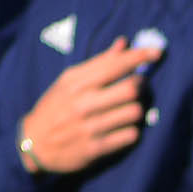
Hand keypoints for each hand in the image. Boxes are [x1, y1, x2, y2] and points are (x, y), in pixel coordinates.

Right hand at [19, 37, 159, 175]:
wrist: (34, 143)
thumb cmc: (55, 107)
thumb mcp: (69, 81)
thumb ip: (98, 63)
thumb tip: (124, 43)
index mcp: (76, 82)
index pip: (115, 64)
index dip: (140, 56)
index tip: (158, 52)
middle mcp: (83, 102)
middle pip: (131, 88)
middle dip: (142, 85)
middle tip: (139, 86)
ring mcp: (90, 126)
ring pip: (134, 112)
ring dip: (138, 109)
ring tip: (129, 109)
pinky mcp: (96, 148)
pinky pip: (130, 136)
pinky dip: (133, 130)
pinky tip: (124, 128)